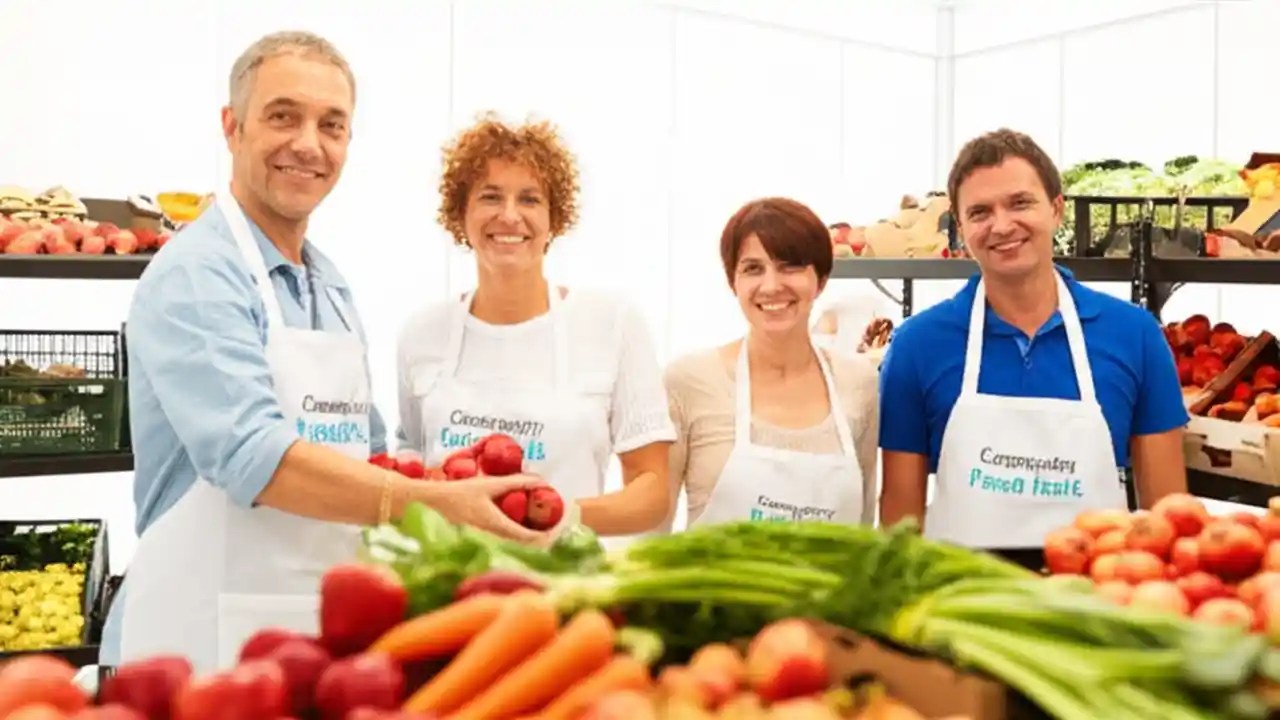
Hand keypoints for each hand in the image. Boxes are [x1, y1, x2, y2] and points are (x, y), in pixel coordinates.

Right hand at [430, 473, 549, 543]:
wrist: (433, 502)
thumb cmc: (460, 492)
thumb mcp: (489, 484)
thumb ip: (515, 482)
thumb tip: (540, 480)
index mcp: (497, 525)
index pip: (528, 538)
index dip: (546, 537)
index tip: (558, 530)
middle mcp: (493, 536)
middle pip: (523, 544)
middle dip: (540, 538)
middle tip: (554, 528)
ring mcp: (485, 538)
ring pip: (513, 543)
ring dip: (529, 537)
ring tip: (542, 526)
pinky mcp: (480, 535)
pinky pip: (504, 539)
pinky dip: (516, 535)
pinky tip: (519, 524)